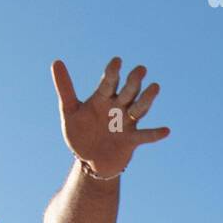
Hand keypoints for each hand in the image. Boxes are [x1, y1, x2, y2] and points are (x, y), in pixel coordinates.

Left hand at [51, 55, 169, 176]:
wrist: (90, 160)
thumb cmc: (81, 134)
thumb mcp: (70, 112)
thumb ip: (65, 88)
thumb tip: (56, 61)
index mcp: (103, 98)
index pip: (109, 81)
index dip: (113, 72)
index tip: (117, 61)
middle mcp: (118, 106)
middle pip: (128, 91)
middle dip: (133, 81)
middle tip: (140, 70)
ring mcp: (127, 122)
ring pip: (139, 107)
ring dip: (147, 98)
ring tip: (155, 87)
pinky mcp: (132, 140)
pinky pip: (145, 135)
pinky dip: (155, 134)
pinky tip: (166, 130)